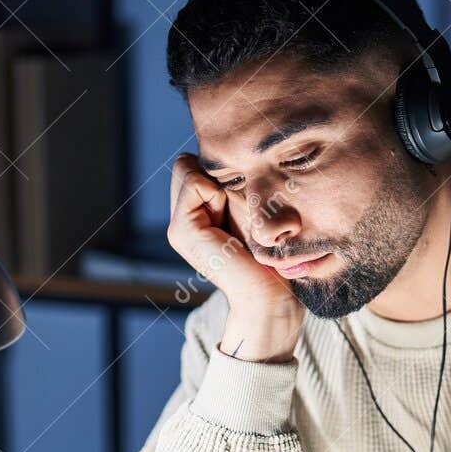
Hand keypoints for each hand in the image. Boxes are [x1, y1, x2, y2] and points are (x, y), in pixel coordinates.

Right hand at [167, 153, 304, 361]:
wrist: (270, 297)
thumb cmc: (273, 258)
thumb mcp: (250, 214)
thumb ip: (233, 191)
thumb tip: (236, 154)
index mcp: (194, 217)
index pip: (192, 164)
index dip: (220, 171)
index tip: (244, 198)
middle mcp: (180, 221)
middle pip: (186, 162)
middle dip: (216, 174)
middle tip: (239, 207)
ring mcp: (178, 227)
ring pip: (187, 167)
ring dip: (218, 183)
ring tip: (237, 215)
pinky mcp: (182, 230)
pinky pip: (195, 181)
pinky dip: (216, 190)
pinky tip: (232, 217)